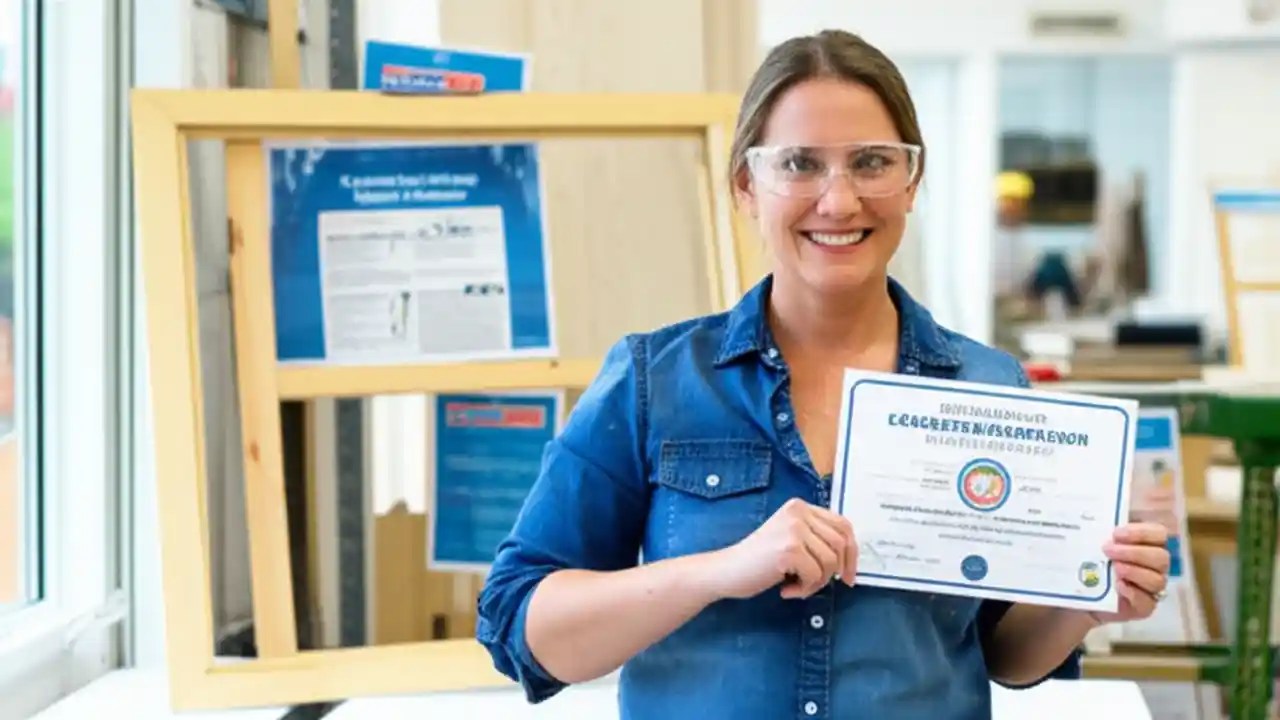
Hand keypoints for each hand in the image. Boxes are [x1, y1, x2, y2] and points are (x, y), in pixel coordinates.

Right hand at [709, 498, 856, 600]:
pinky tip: (786, 590)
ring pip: (830, 562)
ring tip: (797, 587)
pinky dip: (805, 589)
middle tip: (816, 585)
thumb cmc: (758, 561)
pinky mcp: (789, 549)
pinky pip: (815, 575)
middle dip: (835, 571)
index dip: (852, 552)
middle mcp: (798, 513)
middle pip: (841, 544)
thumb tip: (851, 556)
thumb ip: (816, 538)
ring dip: (817, 582)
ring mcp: (793, 530)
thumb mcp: (791, 539)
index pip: (843, 525)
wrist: (726, 571)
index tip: (849, 575)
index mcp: (799, 507)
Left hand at [1087, 522, 1170, 624]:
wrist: (1080, 590)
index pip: (1159, 534)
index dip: (1141, 533)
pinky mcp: (1144, 607)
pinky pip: (1148, 602)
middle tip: (1108, 550)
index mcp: (1147, 544)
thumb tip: (1093, 514)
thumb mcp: (1095, 540)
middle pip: (1160, 557)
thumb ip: (1102, 528)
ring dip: (1134, 571)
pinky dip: (1133, 593)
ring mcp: (1151, 588)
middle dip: (1134, 552)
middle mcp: (1155, 566)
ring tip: (1114, 568)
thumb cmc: (1093, 559)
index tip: (1116, 533)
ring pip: (1157, 580)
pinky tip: (1118, 586)